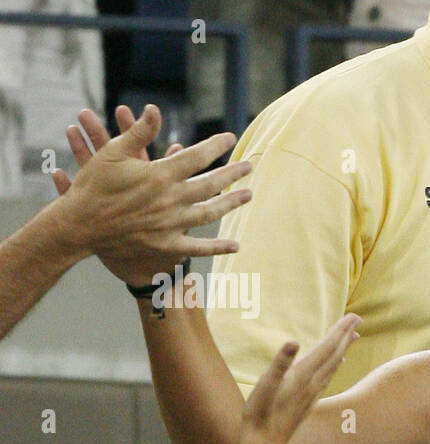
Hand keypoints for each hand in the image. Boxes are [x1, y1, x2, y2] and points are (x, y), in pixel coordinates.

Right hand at [49, 104, 251, 285]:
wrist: (79, 225)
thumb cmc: (94, 185)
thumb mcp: (112, 153)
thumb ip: (138, 133)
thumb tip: (155, 109)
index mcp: (159, 175)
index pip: (196, 157)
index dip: (215, 146)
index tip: (230, 138)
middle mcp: (170, 199)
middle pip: (211, 184)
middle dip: (232, 174)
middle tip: (248, 166)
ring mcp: (170, 224)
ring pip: (210, 212)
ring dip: (231, 203)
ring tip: (248, 195)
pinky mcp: (166, 244)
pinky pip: (197, 247)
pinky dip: (218, 246)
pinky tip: (235, 245)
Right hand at [240, 314, 360, 443]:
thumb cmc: (260, 414)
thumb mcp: (265, 385)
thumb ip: (280, 362)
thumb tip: (292, 342)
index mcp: (304, 375)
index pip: (327, 347)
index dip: (340, 331)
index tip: (354, 316)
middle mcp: (313, 383)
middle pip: (335, 354)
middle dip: (345, 335)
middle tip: (358, 319)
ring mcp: (312, 393)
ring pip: (333, 366)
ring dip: (343, 349)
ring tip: (353, 337)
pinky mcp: (309, 401)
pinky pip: (327, 378)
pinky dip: (334, 366)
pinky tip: (336, 364)